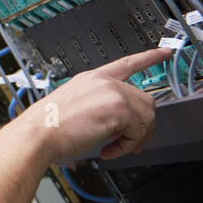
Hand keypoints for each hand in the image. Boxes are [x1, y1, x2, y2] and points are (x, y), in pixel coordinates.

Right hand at [11, 47, 169, 161]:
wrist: (37, 134)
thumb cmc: (48, 126)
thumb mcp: (74, 105)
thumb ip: (99, 105)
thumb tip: (118, 123)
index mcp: (92, 78)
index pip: (127, 63)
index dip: (149, 58)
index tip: (165, 52)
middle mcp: (105, 82)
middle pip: (145, 100)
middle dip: (143, 125)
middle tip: (132, 142)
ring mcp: (113, 93)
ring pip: (146, 116)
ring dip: (135, 138)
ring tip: (116, 148)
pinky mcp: (119, 110)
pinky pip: (138, 132)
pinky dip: (127, 146)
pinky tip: (109, 150)